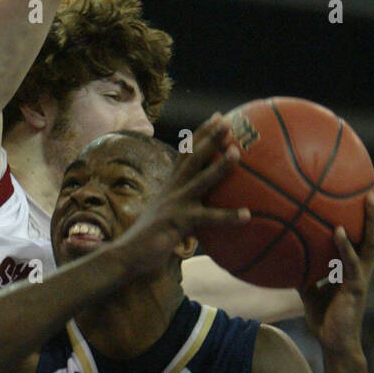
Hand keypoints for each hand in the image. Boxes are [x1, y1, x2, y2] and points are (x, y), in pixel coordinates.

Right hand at [114, 115, 248, 278]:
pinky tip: (247, 215)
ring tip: (238, 153)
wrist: (127, 254)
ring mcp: (175, 203)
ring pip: (200, 180)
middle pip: (192, 156)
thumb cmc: (149, 240)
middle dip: (209, 137)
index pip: (186, 153)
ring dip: (219, 166)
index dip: (201, 134)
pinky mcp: (178, 222)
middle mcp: (172, 189)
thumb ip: (186, 210)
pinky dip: (228, 217)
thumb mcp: (167, 218)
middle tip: (227, 121)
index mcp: (170, 185)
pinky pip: (208, 218)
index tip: (217, 118)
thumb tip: (206, 212)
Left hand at [300, 174, 373, 352]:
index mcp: (357, 262)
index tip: (371, 182)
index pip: (370, 228)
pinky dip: (344, 245)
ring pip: (373, 240)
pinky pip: (351, 262)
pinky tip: (337, 230)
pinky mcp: (355, 287)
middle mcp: (365, 264)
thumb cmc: (325, 317)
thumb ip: (302, 268)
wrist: (335, 343)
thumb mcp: (309, 287)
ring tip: (370, 194)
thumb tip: (282, 250)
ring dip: (372, 217)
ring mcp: (363, 274)